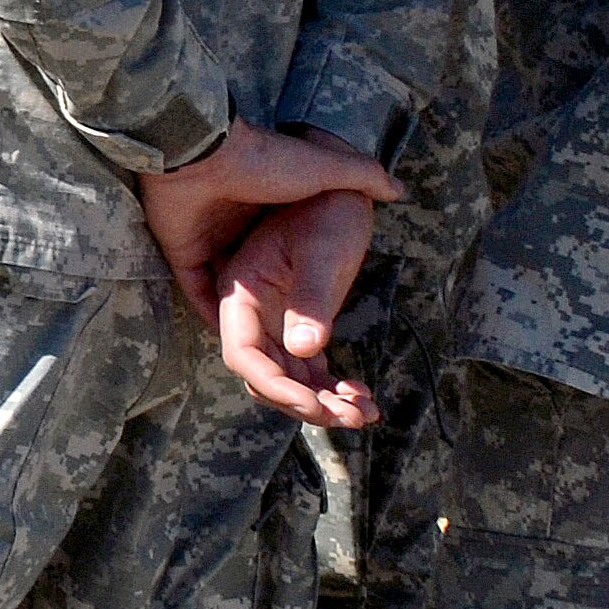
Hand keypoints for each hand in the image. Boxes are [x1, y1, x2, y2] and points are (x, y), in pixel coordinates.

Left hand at [134, 122, 398, 337]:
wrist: (213, 144)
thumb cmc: (270, 158)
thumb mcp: (324, 171)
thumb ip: (360, 175)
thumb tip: (397, 188)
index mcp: (278, 225)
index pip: (296, 273)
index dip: (310, 303)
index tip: (327, 329)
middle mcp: (245, 239)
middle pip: (262, 293)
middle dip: (280, 327)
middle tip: (299, 361)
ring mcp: (212, 245)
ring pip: (229, 299)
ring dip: (247, 329)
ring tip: (270, 363)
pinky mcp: (184, 250)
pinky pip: (195, 290)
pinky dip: (209, 314)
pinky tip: (233, 344)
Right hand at [211, 190, 384, 428]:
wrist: (340, 192)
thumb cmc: (326, 211)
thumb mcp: (320, 251)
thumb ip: (310, 299)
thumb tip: (305, 350)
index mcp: (241, 293)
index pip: (243, 354)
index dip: (275, 386)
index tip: (314, 405)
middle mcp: (251, 313)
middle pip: (265, 375)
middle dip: (305, 403)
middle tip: (352, 416)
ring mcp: (274, 322)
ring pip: (289, 378)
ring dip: (323, 401)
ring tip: (367, 412)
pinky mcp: (300, 325)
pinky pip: (308, 369)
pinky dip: (332, 387)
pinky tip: (363, 396)